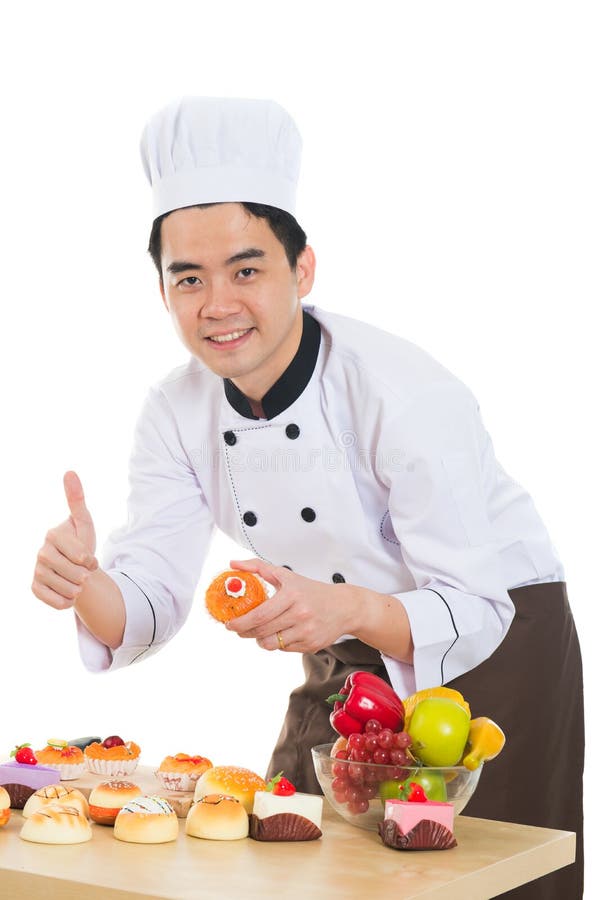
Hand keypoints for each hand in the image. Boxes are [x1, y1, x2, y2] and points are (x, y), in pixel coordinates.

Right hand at [32, 471, 98, 609]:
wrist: (75, 568)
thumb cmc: (81, 542)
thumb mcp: (84, 522)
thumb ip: (77, 499)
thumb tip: (69, 471)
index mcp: (52, 535)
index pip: (80, 555)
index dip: (91, 560)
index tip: (90, 559)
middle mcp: (40, 552)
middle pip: (75, 574)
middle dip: (86, 576)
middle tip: (84, 572)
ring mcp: (36, 571)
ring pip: (68, 590)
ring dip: (79, 589)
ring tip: (77, 582)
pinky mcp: (34, 588)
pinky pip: (56, 602)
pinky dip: (67, 601)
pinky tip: (69, 593)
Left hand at [225, 558, 358, 653]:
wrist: (344, 607)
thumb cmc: (311, 590)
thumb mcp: (286, 575)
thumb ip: (258, 567)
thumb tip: (233, 563)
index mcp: (292, 596)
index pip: (259, 615)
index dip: (241, 622)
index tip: (229, 624)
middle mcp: (300, 615)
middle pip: (262, 632)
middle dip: (245, 632)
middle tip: (238, 629)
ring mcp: (306, 632)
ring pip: (270, 644)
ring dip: (259, 639)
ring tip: (260, 631)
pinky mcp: (311, 645)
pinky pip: (283, 649)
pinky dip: (277, 643)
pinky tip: (280, 632)